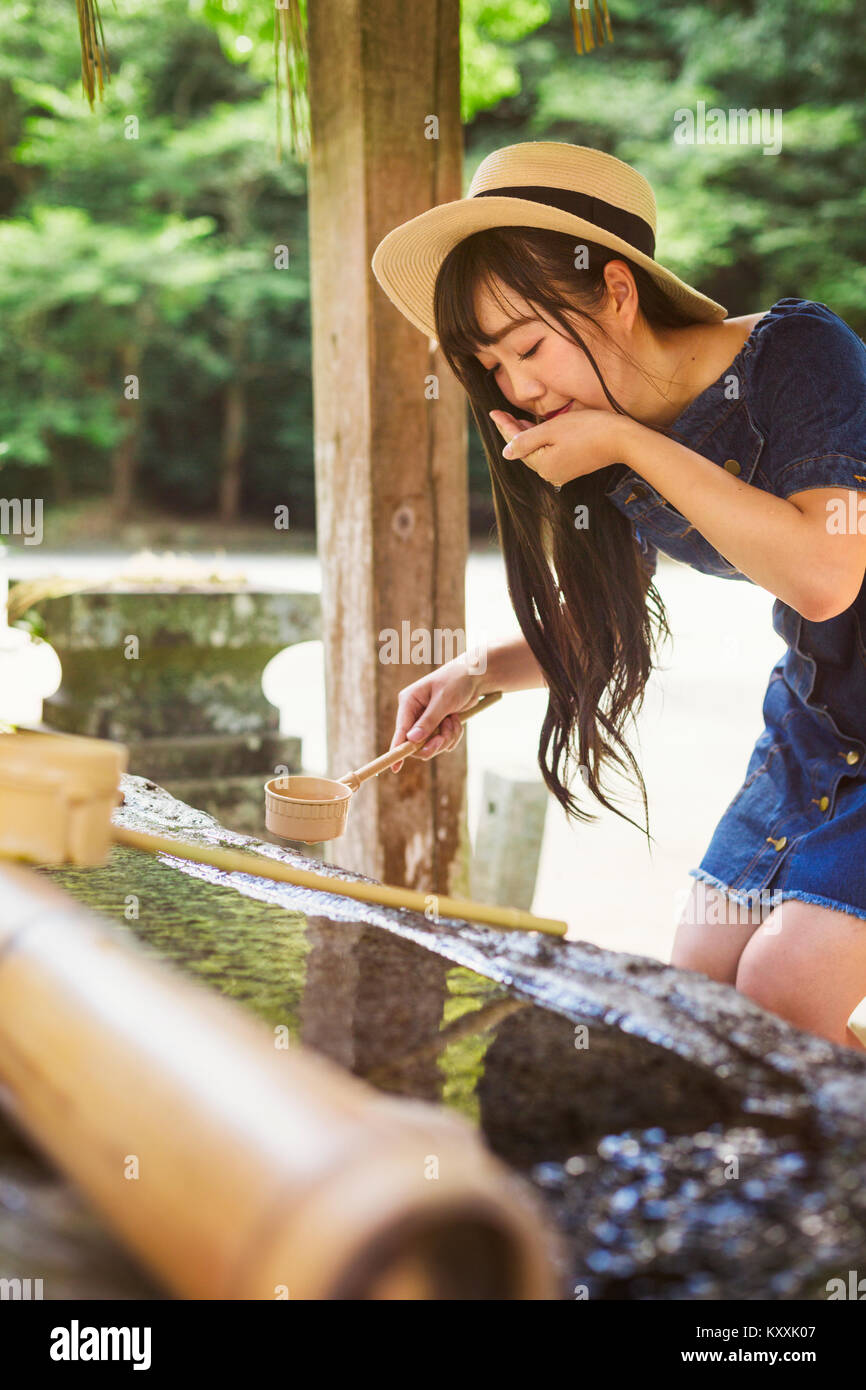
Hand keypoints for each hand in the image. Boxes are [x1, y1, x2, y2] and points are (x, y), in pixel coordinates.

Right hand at [388, 662, 484, 772]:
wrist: (476, 676)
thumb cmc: (457, 681)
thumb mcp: (443, 700)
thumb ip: (428, 721)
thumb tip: (412, 740)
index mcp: (409, 701)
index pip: (400, 730)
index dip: (397, 749)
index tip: (395, 767)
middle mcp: (414, 712)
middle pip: (416, 743)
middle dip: (433, 743)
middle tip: (443, 739)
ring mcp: (426, 720)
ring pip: (431, 744)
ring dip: (446, 737)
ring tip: (454, 720)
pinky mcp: (438, 725)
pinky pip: (443, 741)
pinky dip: (452, 735)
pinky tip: (457, 721)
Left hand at [489, 407, 631, 487]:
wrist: (621, 439)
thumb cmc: (587, 430)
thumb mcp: (552, 430)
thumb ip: (526, 441)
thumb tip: (506, 452)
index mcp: (543, 465)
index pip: (516, 444)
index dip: (503, 426)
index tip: (492, 412)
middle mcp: (551, 473)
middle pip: (526, 449)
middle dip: (513, 431)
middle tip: (500, 414)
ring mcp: (563, 472)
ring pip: (538, 451)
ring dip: (527, 436)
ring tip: (516, 420)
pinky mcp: (573, 467)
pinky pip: (550, 453)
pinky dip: (542, 441)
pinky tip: (539, 430)